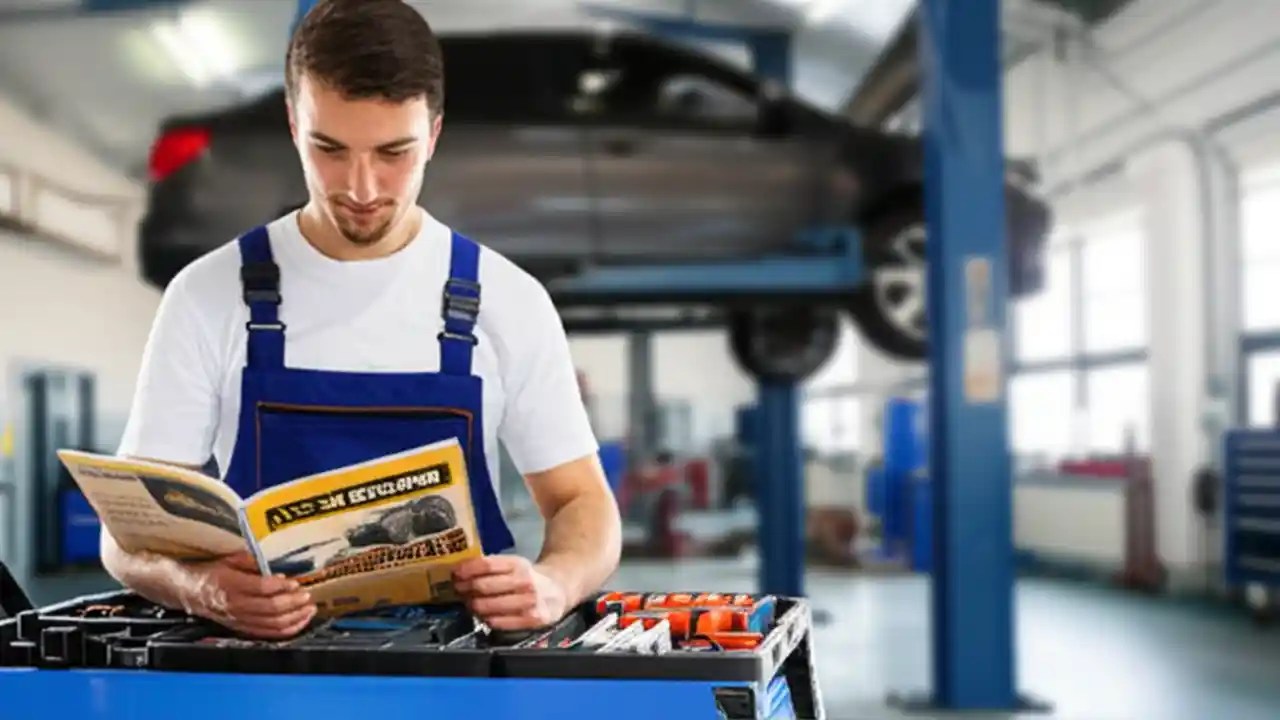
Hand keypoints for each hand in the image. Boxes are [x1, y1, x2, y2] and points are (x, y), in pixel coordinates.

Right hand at [178, 551, 315, 638]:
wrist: (189, 591)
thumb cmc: (212, 573)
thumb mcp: (230, 559)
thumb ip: (253, 562)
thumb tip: (276, 569)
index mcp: (232, 585)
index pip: (262, 588)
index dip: (282, 586)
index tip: (296, 582)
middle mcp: (236, 605)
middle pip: (271, 608)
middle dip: (294, 603)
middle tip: (307, 595)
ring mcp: (239, 620)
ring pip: (272, 624)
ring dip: (295, 618)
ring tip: (309, 609)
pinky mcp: (241, 629)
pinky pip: (268, 634)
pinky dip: (287, 630)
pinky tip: (299, 623)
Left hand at [452, 555, 568, 630]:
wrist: (559, 590)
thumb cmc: (529, 578)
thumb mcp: (515, 565)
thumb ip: (492, 567)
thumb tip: (461, 572)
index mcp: (518, 564)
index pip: (486, 565)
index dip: (467, 570)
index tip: (455, 574)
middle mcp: (524, 582)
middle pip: (483, 586)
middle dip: (465, 589)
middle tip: (457, 589)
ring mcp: (529, 602)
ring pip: (488, 606)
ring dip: (472, 605)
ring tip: (468, 603)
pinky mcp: (532, 620)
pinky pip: (498, 623)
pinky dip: (485, 619)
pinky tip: (483, 615)